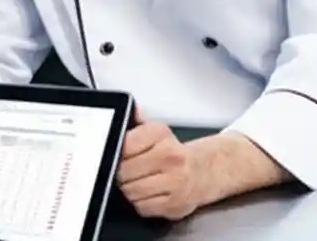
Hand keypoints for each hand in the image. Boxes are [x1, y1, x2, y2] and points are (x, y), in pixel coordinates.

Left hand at [117, 105, 201, 220]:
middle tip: (124, 171)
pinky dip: (139, 202)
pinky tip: (147, 193)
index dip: (114, 153)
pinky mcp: (175, 204)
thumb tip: (129, 109)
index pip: (124, 145)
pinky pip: (142, 207)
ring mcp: (174, 182)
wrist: (202, 171)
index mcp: (161, 134)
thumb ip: (136, 121)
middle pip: (124, 171)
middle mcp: (170, 156)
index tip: (114, 155)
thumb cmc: (172, 152)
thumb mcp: (155, 132)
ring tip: (136, 181)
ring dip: (128, 189)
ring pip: (131, 191)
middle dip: (119, 173)